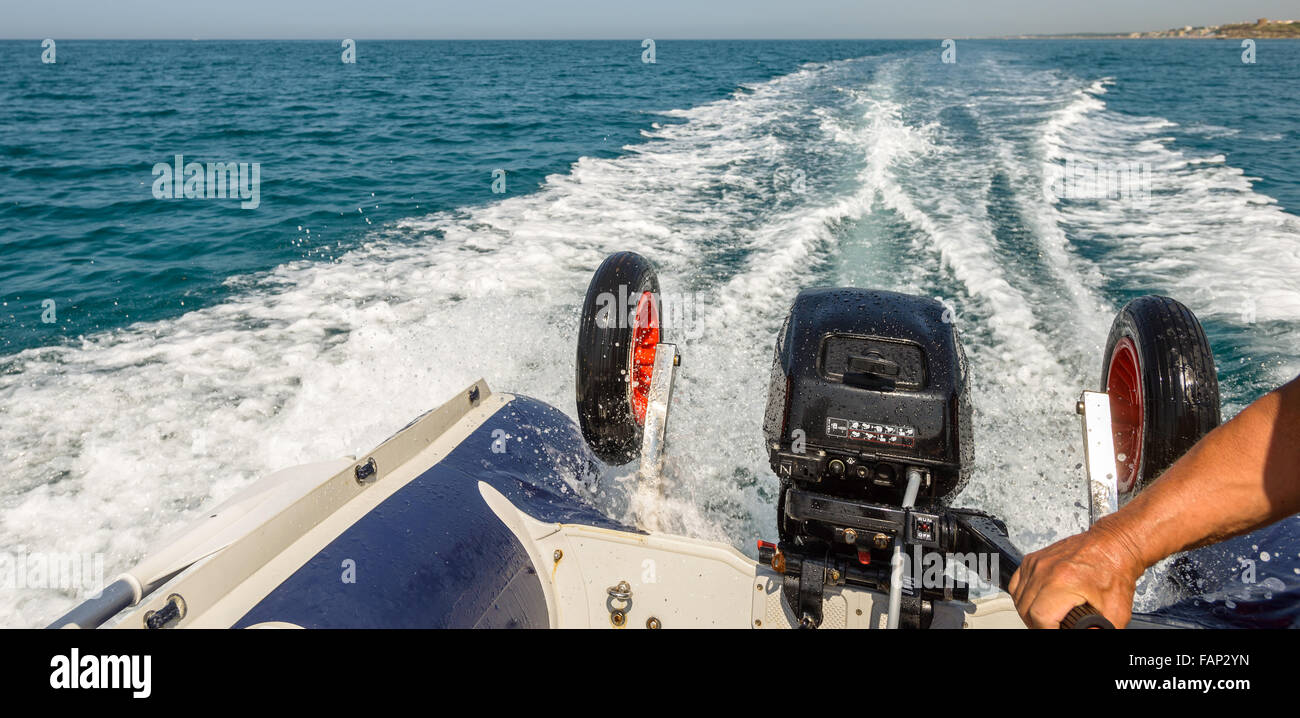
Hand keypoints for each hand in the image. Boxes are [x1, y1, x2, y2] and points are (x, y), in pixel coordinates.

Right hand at [1008, 521, 1145, 627]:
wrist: (1113, 545)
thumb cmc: (1115, 570)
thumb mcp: (1115, 610)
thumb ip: (1100, 629)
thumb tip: (1088, 634)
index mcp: (1064, 582)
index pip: (1040, 617)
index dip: (1047, 631)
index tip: (1057, 632)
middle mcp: (1045, 570)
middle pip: (1025, 609)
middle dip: (1038, 625)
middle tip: (1053, 627)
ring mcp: (1037, 563)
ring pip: (1018, 598)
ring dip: (1029, 612)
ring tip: (1046, 619)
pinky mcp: (1034, 559)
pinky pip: (1017, 584)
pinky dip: (1023, 597)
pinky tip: (1036, 602)